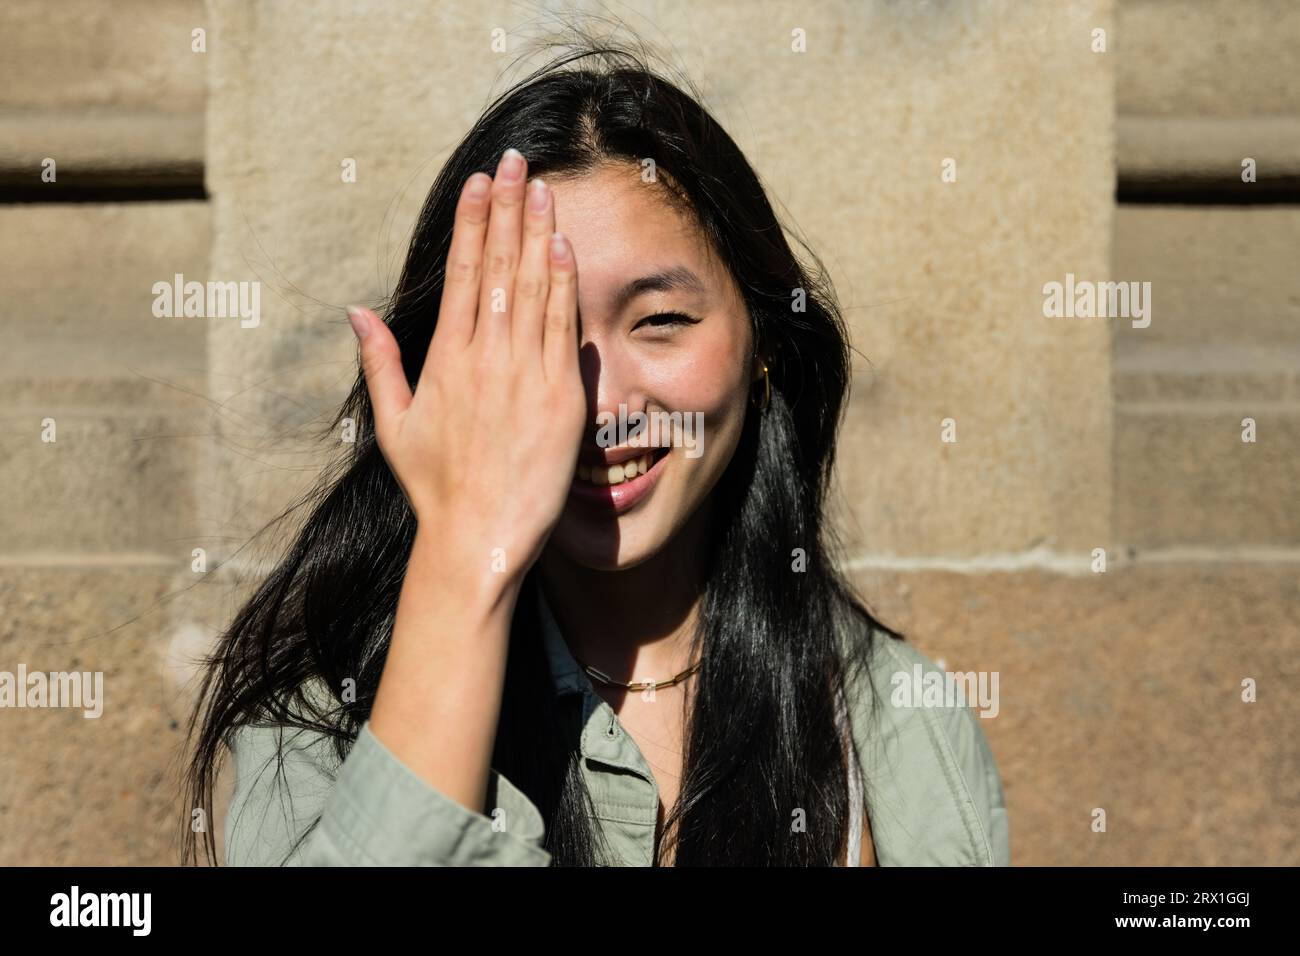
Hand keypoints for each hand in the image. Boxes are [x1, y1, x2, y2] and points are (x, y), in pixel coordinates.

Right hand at [347, 148, 585, 587]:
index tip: (478, 184)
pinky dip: (564, 286)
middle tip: (516, 163)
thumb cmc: (436, 488)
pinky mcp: (560, 397)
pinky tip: (564, 248)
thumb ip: (380, 363)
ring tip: (542, 189)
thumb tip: (355, 312)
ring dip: (538, 234)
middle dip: (507, 210)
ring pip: (532, 288)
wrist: (479, 538)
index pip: (460, 274)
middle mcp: (484, 358)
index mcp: (445, 360)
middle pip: (498, 267)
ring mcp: (524, 375)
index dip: (471, 223)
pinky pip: (563, 329)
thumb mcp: (394, 425)